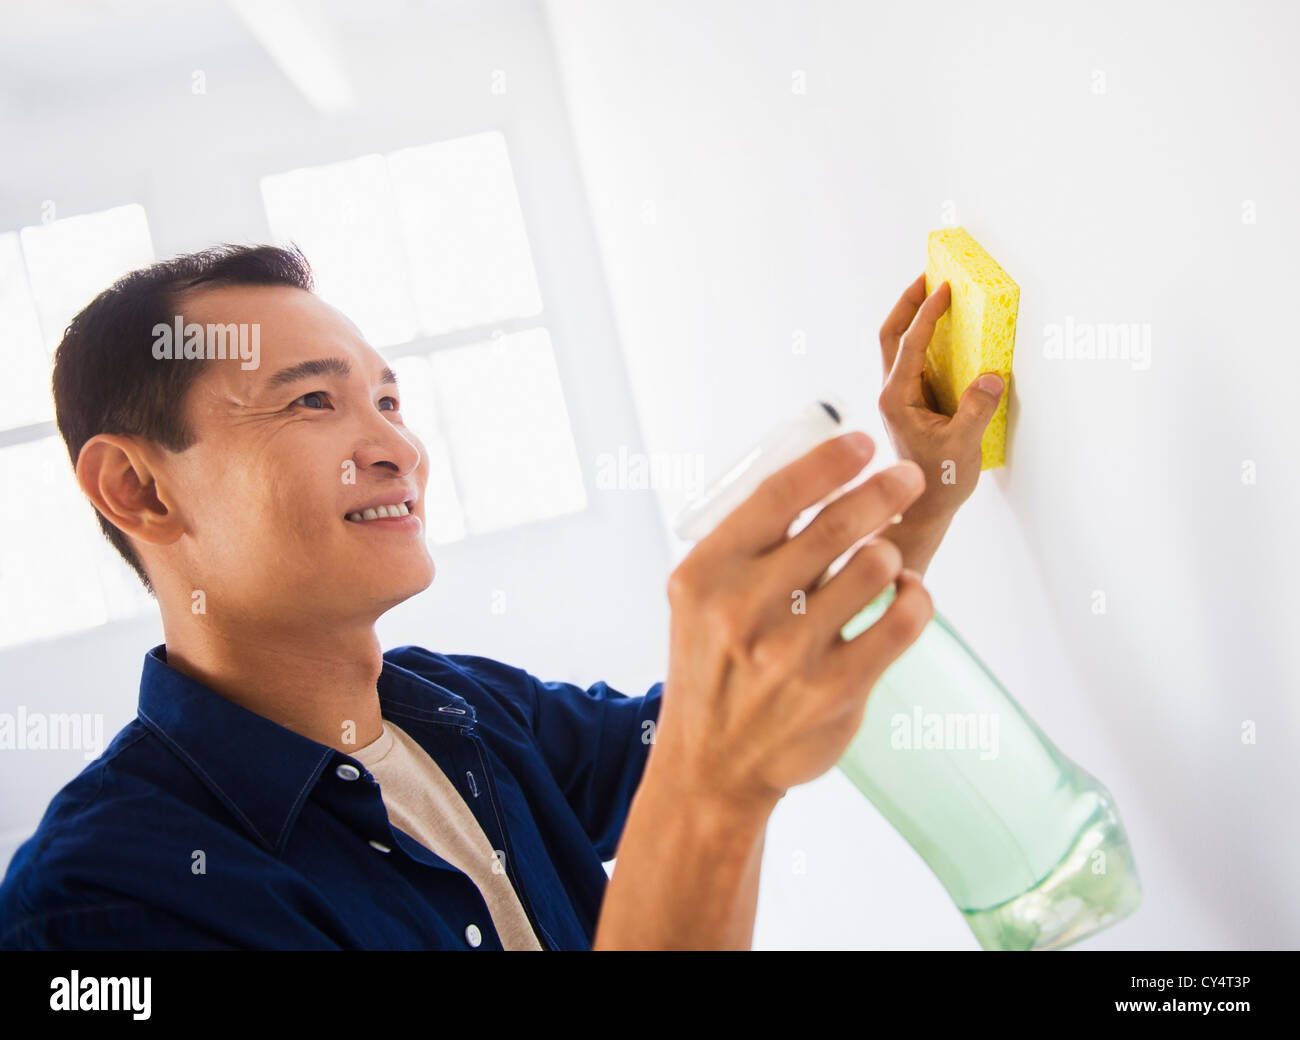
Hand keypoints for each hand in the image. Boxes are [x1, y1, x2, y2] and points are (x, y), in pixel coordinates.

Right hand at [652, 432, 933, 812]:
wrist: (712, 763)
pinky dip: (916, 597)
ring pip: (874, 567)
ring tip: (886, 558)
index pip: (776, 496)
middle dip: (884, 490)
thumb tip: (818, 472)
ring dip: (891, 553)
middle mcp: (744, 610)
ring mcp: (791, 654)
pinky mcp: (835, 690)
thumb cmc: (715, 664)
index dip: (828, 461)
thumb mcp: (701, 595)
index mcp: (706, 574)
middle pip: (836, 524)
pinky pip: (902, 621)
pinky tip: (906, 594)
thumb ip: (748, 540)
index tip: (861, 441)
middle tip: (908, 477)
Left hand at [876, 274, 1003, 572]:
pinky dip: (925, 337)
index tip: (943, 288)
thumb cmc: (938, 483)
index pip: (908, 344)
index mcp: (896, 399)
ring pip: (897, 345)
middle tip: (929, 276)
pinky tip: (946, 329)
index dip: (926, 314)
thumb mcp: (963, 448)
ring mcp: (899, 397)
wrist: (923, 511)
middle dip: (908, 303)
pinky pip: (913, 359)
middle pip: (891, 335)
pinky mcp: (911, 402)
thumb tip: (991, 376)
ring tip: (935, 291)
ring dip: (913, 316)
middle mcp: (892, 393)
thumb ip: (976, 411)